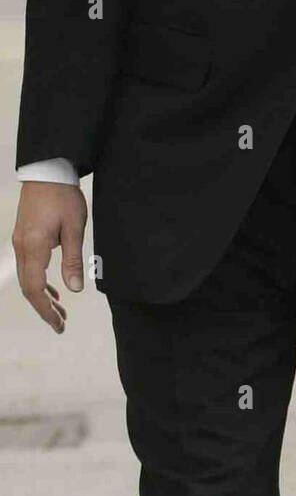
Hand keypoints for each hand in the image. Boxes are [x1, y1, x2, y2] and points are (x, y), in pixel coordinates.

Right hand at [12, 181, 87, 332]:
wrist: (48, 171)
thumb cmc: (63, 197)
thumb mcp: (74, 228)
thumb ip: (72, 260)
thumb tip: (74, 290)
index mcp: (33, 248)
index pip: (35, 289)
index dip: (46, 310)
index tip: (58, 324)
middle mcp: (22, 248)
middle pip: (28, 288)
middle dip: (44, 308)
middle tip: (61, 323)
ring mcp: (21, 242)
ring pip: (28, 278)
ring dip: (42, 295)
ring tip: (60, 310)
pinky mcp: (25, 236)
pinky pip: (29, 266)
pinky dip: (40, 281)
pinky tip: (53, 287)